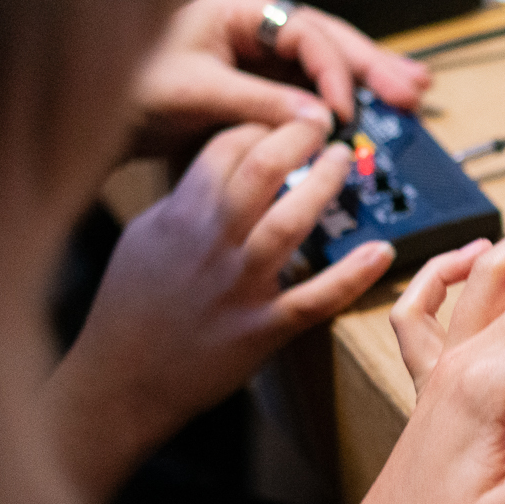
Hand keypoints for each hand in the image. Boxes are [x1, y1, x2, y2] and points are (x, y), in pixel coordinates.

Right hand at [46, 108, 393, 503]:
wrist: (122, 381)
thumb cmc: (129, 310)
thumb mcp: (142, 238)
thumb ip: (181, 201)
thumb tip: (214, 166)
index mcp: (179, 217)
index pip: (226, 150)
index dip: (260, 127)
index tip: (280, 122)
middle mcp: (211, 244)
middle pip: (264, 170)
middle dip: (300, 137)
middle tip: (324, 124)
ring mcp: (240, 287)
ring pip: (293, 221)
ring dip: (327, 184)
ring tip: (345, 161)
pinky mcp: (262, 329)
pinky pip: (316, 297)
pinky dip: (353, 274)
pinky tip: (381, 251)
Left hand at [129, 0, 431, 157]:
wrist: (100, 110)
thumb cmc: (134, 87)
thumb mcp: (198, 93)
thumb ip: (260, 103)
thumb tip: (319, 118)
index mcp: (240, 10)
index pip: (306, 33)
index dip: (333, 72)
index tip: (345, 109)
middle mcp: (258, 25)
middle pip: (331, 39)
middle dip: (374, 64)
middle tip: (412, 89)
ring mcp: (264, 53)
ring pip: (330, 60)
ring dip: (371, 78)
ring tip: (415, 92)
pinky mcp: (265, 81)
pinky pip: (315, 86)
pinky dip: (348, 97)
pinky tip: (378, 105)